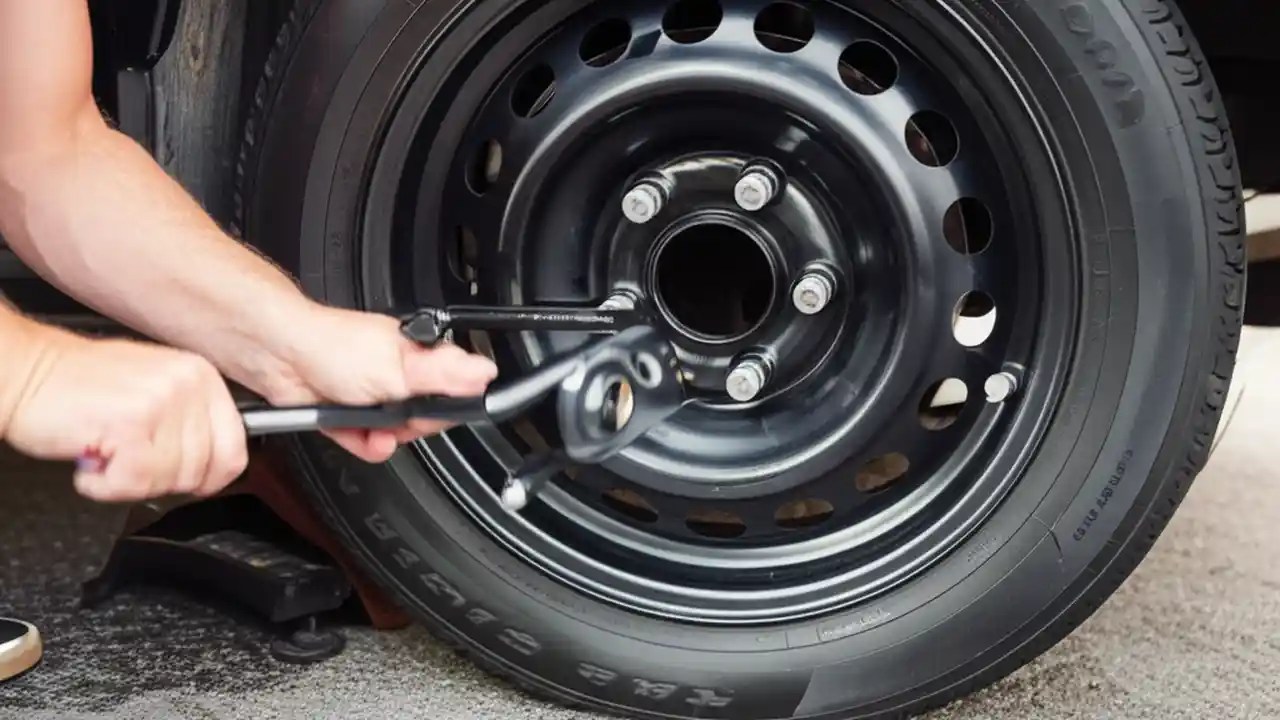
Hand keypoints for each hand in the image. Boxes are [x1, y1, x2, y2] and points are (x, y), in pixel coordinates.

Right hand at [4, 332, 248, 501]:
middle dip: (158, 479)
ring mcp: (162, 402)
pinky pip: (134, 484)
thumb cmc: (78, 386)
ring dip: (129, 480)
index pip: (234, 449)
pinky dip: (104, 486)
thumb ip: (191, 422)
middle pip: (200, 472)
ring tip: (106, 451)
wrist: (23, 372)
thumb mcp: (154, 390)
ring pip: (169, 480)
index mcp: (201, 376)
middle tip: (125, 457)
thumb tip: (220, 464)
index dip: (208, 478)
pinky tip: (90, 461)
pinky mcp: (130, 424)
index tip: (185, 482)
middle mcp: (188, 384)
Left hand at [257, 305, 497, 462]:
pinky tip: (359, 437)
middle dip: (409, 427)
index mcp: (417, 357)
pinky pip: (362, 437)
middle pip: (421, 417)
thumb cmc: (335, 348)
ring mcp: (369, 393)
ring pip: (390, 430)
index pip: (452, 394)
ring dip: (382, 438)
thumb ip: (447, 376)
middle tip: (397, 418)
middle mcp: (395, 373)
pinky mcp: (344, 411)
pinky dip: (360, 442)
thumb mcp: (403, 367)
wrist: (280, 357)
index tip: (431, 415)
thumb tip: (487, 372)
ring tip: (372, 431)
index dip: (444, 411)